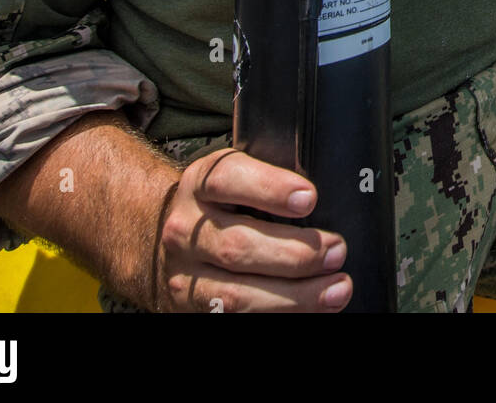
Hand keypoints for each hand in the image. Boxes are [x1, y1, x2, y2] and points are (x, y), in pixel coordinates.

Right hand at [157, 149, 351, 312]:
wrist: (159, 239)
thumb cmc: (216, 204)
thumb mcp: (231, 177)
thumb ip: (266, 178)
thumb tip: (318, 195)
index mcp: (199, 185)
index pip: (228, 180)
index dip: (270, 189)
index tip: (310, 197)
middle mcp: (186, 230)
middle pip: (238, 246)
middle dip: (295, 253)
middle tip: (336, 251)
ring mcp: (186, 276)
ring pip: (239, 294)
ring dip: (295, 296)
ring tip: (337, 289)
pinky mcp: (190, 310)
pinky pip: (236, 320)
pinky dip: (277, 316)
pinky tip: (310, 311)